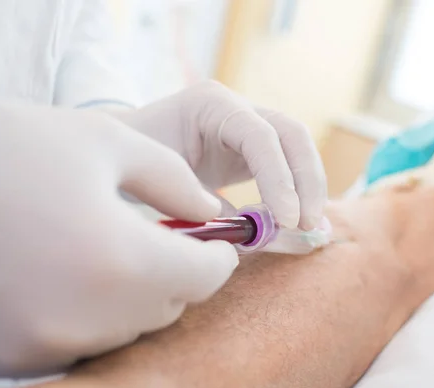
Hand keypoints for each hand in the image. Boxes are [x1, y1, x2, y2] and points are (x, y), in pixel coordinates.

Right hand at [0, 103, 237, 376]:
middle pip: (169, 305)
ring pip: (128, 326)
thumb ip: (175, 180)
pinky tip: (73, 271)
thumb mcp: (106, 142)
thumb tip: (212, 212)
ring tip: (111, 247)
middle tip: (166, 239)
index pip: (204, 278)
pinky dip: (93, 311)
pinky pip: (82, 339)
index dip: (219, 258)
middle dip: (178, 271)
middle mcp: (86, 316)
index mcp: (119, 260)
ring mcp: (45, 342)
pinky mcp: (14, 352)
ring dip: (136, 292)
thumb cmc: (12, 148)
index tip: (220, 243)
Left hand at [116, 80, 326, 228]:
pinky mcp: (253, 146)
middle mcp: (236, 107)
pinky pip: (287, 161)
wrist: (123, 153)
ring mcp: (248, 123)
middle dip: (306, 180)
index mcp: (210, 104)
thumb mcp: (161, 186)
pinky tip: (300, 218)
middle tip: (307, 225)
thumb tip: (253, 237)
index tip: (287, 220)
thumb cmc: (132, 165)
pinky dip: (298, 189)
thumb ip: (206, 209)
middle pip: (291, 134)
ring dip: (309, 186)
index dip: (278, 178)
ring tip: (309, 227)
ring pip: (297, 146)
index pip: (259, 136)